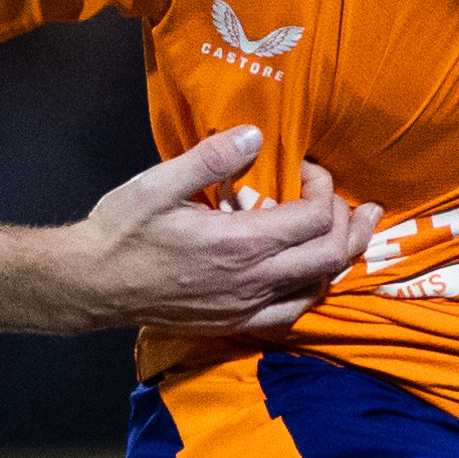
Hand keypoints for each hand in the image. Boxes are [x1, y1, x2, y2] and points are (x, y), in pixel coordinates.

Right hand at [62, 126, 379, 334]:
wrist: (93, 285)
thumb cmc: (122, 231)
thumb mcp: (160, 183)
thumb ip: (213, 159)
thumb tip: (255, 135)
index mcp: (242, 242)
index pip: (315, 217)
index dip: (327, 188)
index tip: (310, 169)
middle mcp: (254, 279)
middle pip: (331, 256)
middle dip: (355, 225)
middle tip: (365, 205)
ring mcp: (247, 306)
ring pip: (319, 287)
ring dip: (340, 260)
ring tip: (349, 236)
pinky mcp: (236, 322)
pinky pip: (292, 313)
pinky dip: (312, 291)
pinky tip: (311, 277)